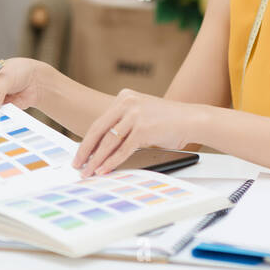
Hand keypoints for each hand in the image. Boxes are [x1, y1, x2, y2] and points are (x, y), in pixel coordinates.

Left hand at [73, 89, 201, 177]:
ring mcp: (135, 115)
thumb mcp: (141, 115)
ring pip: (109, 142)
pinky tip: (104, 170)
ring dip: (97, 160)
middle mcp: (128, 102)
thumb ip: (123, 124)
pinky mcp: (143, 128)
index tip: (80, 154)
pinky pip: (123, 149)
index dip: (87, 141)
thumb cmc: (168, 121)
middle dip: (86, 151)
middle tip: (77, 165)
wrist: (191, 119)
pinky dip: (112, 162)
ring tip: (89, 172)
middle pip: (99, 130)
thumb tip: (101, 148)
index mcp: (124, 97)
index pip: (99, 122)